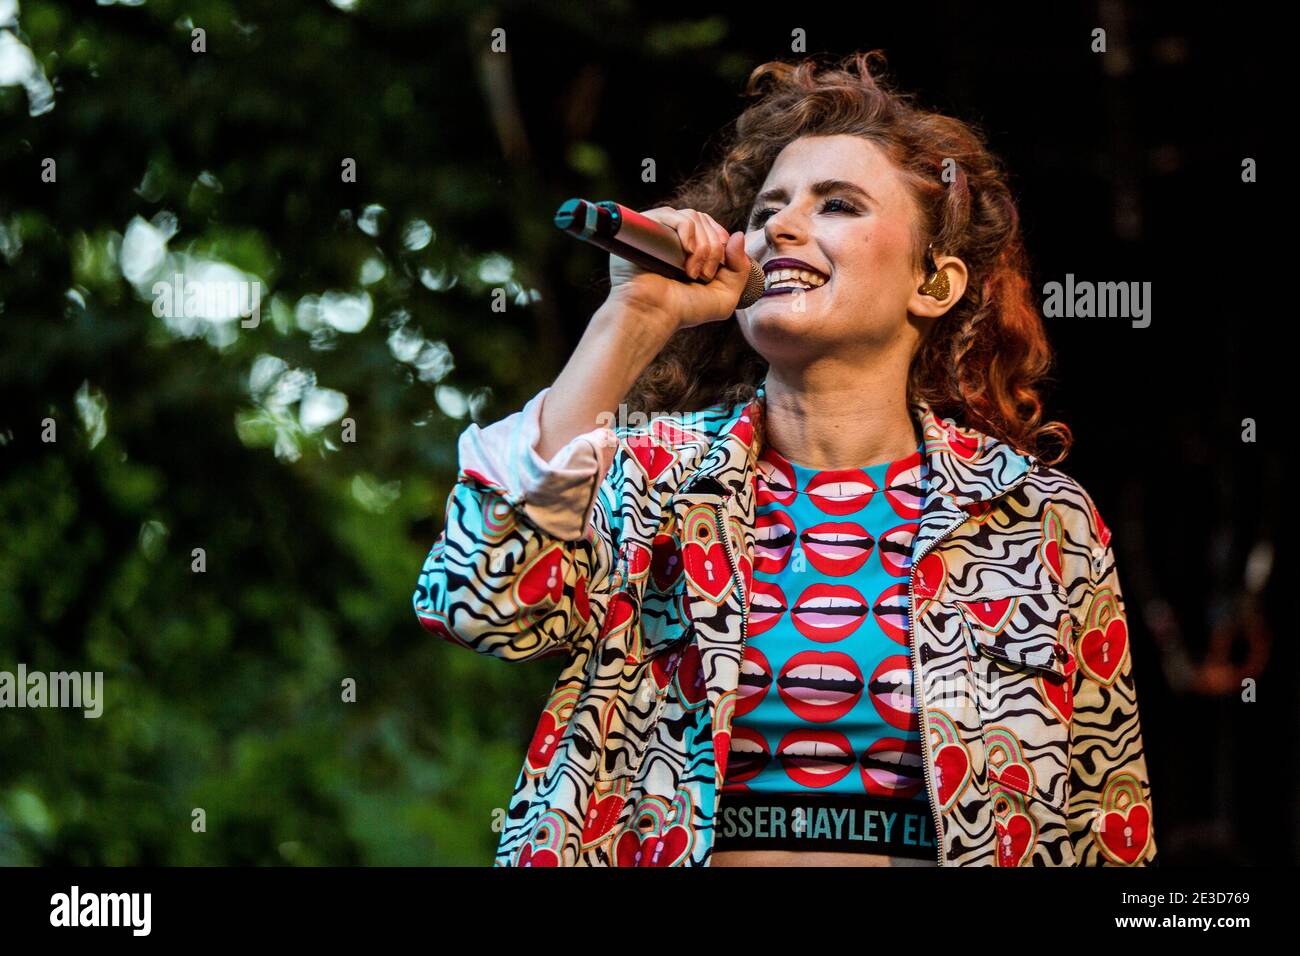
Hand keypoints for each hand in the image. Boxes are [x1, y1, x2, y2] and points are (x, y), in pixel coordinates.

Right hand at [606, 206, 752, 331]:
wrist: (652, 314)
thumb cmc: (682, 310)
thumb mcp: (724, 296)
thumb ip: (740, 268)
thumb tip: (738, 235)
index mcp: (691, 250)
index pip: (712, 227)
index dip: (721, 241)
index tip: (720, 266)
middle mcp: (676, 238)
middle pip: (706, 221)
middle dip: (713, 249)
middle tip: (704, 276)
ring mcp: (661, 231)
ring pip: (693, 217)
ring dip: (702, 246)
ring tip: (691, 272)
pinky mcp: (647, 227)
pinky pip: (675, 215)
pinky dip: (687, 231)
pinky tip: (686, 251)